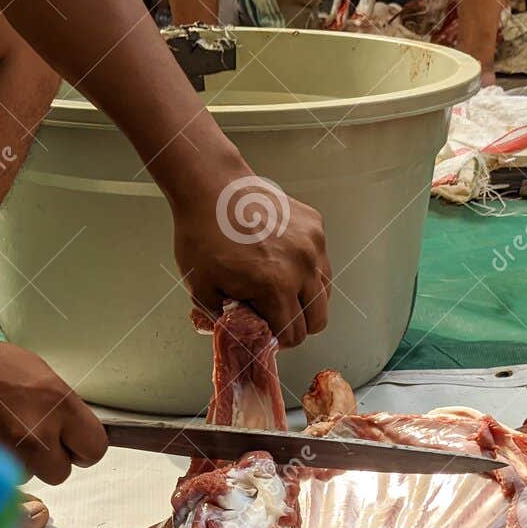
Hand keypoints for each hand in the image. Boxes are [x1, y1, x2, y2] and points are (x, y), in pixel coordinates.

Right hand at [0, 328, 106, 483]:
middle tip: (31, 439)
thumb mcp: (37, 373)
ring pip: (30, 477)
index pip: (95, 447)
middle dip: (50, 460)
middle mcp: (37, 433)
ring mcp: (9, 454)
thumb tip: (75, 429)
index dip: (83, 447)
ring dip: (20, 463)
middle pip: (62, 472)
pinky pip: (3, 481)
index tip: (72, 442)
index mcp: (58, 403)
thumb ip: (61, 406)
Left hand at [169, 162, 330, 346]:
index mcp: (275, 286)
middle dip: (296, 325)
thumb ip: (226, 319)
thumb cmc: (202, 234)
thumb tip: (243, 332)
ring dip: (305, 299)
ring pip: (325, 292)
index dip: (278, 340)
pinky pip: (321, 262)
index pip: (293, 335)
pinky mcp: (316, 226)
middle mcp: (302, 266)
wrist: (211, 187)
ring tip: (279, 288)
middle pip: (318, 320)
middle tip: (275, 316)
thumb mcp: (202, 288)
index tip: (266, 332)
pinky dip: (306, 269)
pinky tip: (280, 259)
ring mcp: (313, 244)